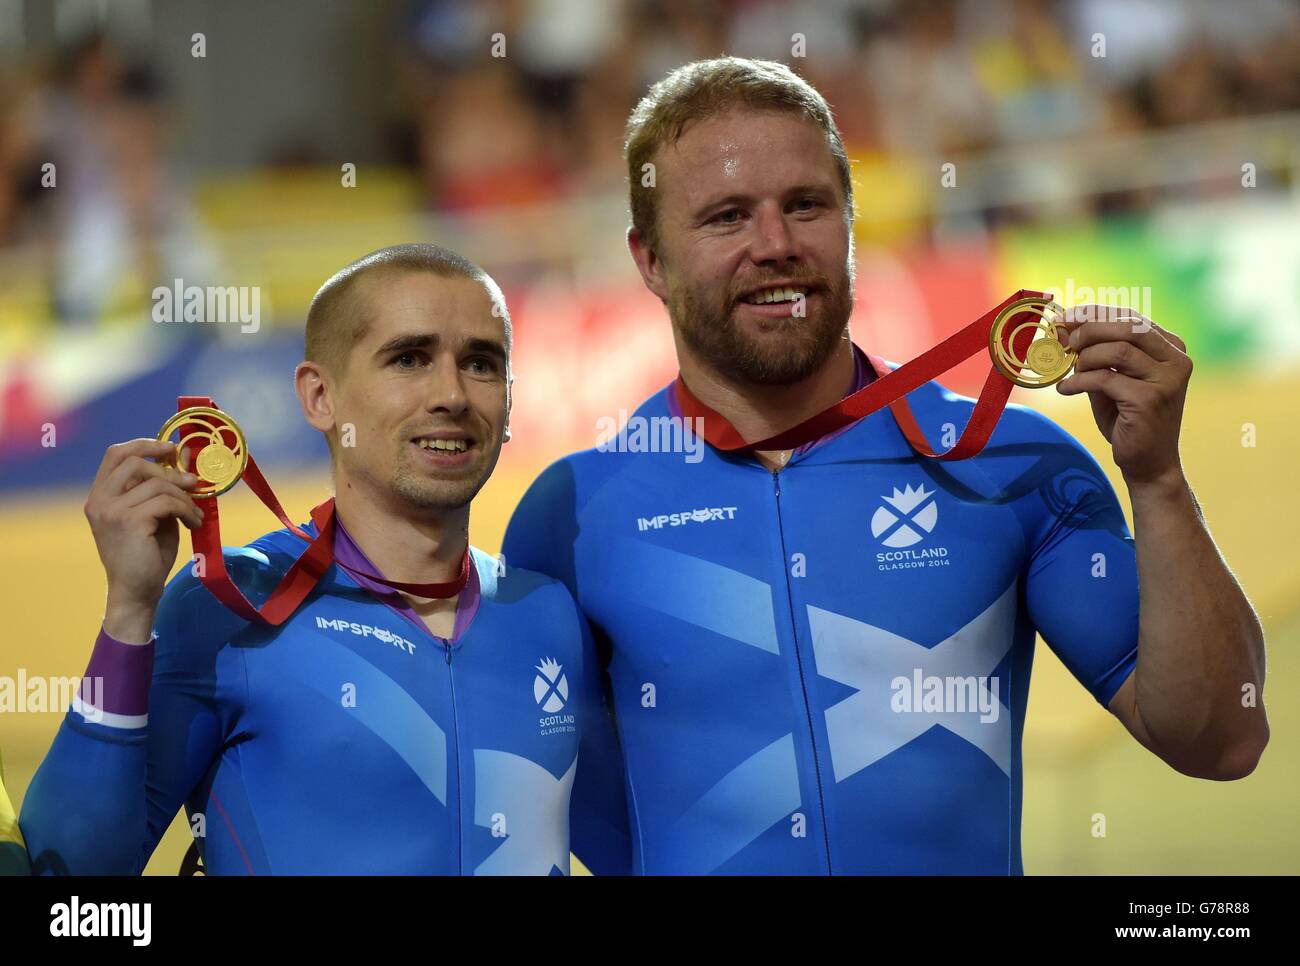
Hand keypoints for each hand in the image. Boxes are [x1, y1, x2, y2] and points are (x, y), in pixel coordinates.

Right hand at [84, 439, 204, 640]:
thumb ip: (164, 485)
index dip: (144, 444)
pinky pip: (167, 501)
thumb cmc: (146, 554)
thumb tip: (184, 453)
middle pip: (135, 462)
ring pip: (156, 483)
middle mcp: (99, 500)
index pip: (116, 454)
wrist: (137, 592)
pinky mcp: (128, 521)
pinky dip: (187, 509)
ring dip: (184, 496)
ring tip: (195, 513)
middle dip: (170, 470)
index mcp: (100, 495)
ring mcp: (111, 511)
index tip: (171, 448)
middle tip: (193, 484)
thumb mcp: (156, 513)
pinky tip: (193, 522)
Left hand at [1055, 304, 1192, 488]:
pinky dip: (1079, 381)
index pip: (1132, 317)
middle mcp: (1176, 360)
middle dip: (1089, 329)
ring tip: (1071, 371)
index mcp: (1171, 349)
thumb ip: (1097, 357)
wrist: (1149, 464)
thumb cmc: (1128, 420)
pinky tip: (1066, 389)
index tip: (1067, 316)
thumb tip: (1065, 330)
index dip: (1096, 313)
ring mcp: (1167, 379)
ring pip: (1118, 350)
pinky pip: (1105, 378)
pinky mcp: (1150, 399)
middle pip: (1128, 326)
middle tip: (1064, 340)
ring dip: (1085, 357)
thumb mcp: (1112, 381)